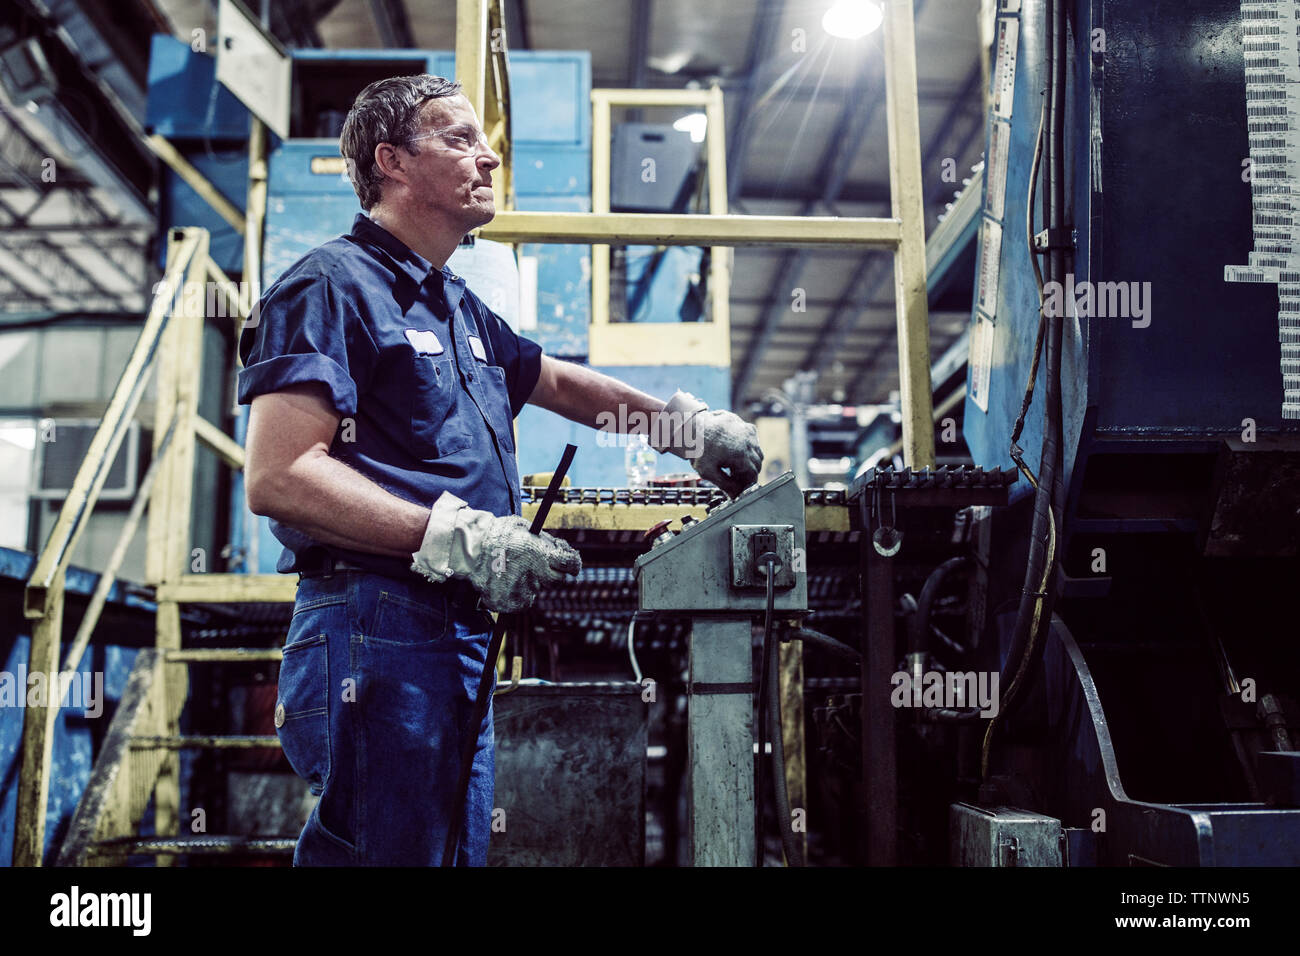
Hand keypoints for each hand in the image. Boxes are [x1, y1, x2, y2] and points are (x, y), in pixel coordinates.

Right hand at [411, 495, 581, 611]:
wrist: (469, 548)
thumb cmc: (498, 533)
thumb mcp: (525, 528)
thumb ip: (546, 541)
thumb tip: (563, 549)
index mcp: (540, 553)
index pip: (571, 564)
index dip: (573, 564)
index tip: (571, 565)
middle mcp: (533, 573)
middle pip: (556, 580)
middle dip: (550, 573)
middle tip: (535, 566)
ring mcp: (520, 590)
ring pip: (536, 590)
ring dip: (529, 582)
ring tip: (510, 570)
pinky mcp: (508, 603)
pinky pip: (521, 601)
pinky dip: (515, 594)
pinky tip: (504, 581)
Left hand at [651, 391, 763, 497]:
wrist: (692, 426)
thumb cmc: (697, 448)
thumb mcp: (708, 472)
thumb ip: (725, 485)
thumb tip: (736, 496)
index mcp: (742, 455)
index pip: (753, 475)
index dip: (745, 482)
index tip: (736, 484)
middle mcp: (749, 442)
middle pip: (757, 464)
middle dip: (747, 471)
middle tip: (732, 475)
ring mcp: (748, 432)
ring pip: (757, 452)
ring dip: (749, 460)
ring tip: (731, 462)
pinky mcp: (745, 426)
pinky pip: (753, 441)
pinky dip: (748, 447)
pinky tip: (734, 449)